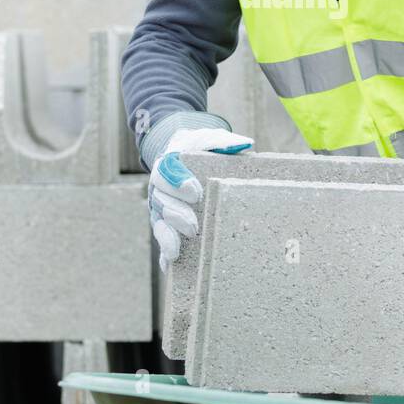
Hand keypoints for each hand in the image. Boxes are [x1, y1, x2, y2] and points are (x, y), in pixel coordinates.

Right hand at [148, 128, 253, 271]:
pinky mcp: (166, 224)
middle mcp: (160, 187)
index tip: (195, 191)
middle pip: (161, 201)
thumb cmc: (201, 149)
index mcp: (168, 164)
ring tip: (178, 249)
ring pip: (159, 222)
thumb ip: (223, 142)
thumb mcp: (210, 139)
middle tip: (193, 225)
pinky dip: (164, 252)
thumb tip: (245, 145)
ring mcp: (161, 207)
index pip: (166, 171)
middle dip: (176, 214)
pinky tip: (170, 264)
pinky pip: (162, 239)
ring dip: (168, 236)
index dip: (177, 182)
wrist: (186, 157)